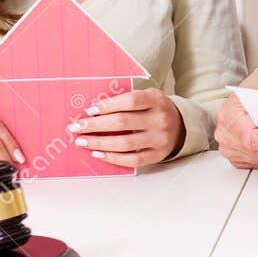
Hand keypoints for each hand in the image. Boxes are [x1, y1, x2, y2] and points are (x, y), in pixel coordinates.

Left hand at [65, 87, 183, 168]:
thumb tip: (93, 110)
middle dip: (95, 125)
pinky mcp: (157, 155)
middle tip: (76, 127)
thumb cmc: (155, 109)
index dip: (107, 105)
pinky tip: (98, 154)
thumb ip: (126, 100)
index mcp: (156, 100)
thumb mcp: (148, 96)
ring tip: (82, 141)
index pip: (130, 101)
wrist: (181, 125)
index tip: (89, 111)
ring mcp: (160, 139)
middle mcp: (160, 119)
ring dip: (99, 143)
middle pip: (123, 123)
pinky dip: (112, 158)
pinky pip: (132, 160)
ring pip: (125, 143)